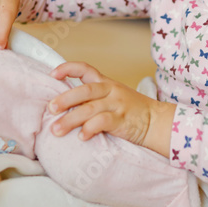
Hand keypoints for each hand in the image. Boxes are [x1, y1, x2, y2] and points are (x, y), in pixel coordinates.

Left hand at [48, 62, 174, 156]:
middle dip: (64, 99)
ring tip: (56, 130)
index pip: (86, 68)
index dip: (68, 69)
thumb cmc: (131, 111)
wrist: (157, 121)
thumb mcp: (113, 98)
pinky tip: (82, 137)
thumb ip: (93, 98)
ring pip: (89, 108)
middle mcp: (110, 90)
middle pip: (84, 90)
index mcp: (106, 83)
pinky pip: (103, 122)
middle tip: (50, 109)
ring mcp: (117, 104)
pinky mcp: (122, 119)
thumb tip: (63, 106)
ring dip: (70, 119)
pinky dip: (90, 129)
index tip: (52, 75)